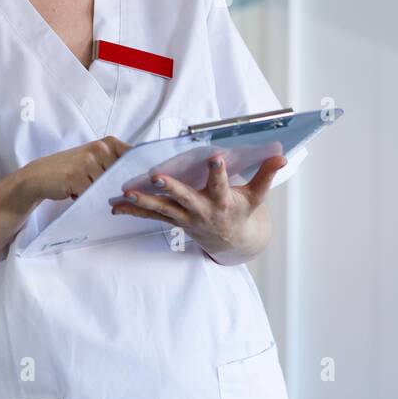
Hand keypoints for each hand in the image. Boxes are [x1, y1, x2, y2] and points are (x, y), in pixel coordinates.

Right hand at [16, 136, 130, 203]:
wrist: (41, 175)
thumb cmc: (72, 169)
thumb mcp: (96, 160)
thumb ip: (115, 164)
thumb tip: (140, 180)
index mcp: (107, 143)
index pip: (133, 158)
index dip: (136, 173)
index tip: (137, 183)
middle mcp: (99, 149)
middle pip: (122, 177)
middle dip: (115, 187)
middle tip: (99, 189)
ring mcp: (87, 162)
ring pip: (107, 187)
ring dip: (99, 194)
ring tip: (84, 187)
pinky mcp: (76, 176)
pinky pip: (92, 195)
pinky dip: (86, 198)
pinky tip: (75, 192)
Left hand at [112, 151, 286, 262]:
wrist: (231, 242)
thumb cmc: (242, 212)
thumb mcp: (256, 196)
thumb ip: (266, 174)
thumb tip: (282, 156)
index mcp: (223, 202)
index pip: (221, 185)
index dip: (219, 172)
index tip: (215, 158)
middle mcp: (202, 211)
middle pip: (185, 198)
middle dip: (171, 188)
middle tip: (157, 177)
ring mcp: (185, 218)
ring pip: (162, 209)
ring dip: (144, 202)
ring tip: (126, 194)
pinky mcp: (174, 221)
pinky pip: (151, 217)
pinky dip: (133, 212)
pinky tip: (115, 207)